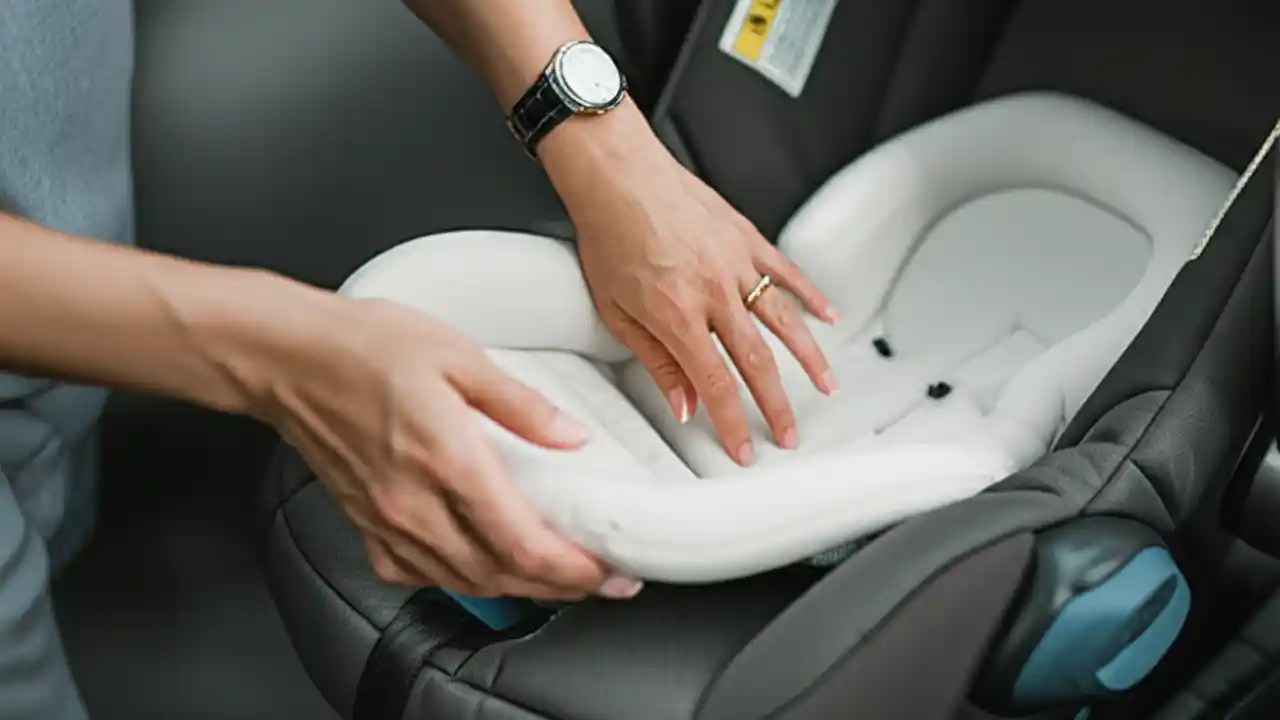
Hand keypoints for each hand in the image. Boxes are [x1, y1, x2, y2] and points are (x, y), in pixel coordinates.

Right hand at [254, 296, 640, 599]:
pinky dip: (458, 581)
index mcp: (449, 461)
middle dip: (558, 587)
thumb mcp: (458, 354)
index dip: (574, 571)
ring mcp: (386, 520)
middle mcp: (416, 504)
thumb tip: (571, 436)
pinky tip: (477, 568)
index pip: (523, 543)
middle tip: (598, 582)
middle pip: (500, 574)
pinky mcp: (363, 522)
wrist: (285, 356)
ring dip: (515, 589)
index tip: (609, 574)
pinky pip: (417, 574)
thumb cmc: (362, 347)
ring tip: (553, 579)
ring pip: (462, 582)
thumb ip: (521, 404)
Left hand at [544, 125, 838, 465]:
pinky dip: (811, 297)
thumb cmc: (607, 235)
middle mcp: (713, 291)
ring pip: (784, 320)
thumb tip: (683, 404)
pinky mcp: (746, 237)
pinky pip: (787, 273)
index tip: (745, 449)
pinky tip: (829, 318)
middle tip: (789, 435)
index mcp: (676, 314)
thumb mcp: (616, 309)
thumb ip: (655, 360)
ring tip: (827, 388)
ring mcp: (735, 262)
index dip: (733, 423)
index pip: (715, 383)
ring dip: (809, 359)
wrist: (615, 173)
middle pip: (756, 361)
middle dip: (777, 406)